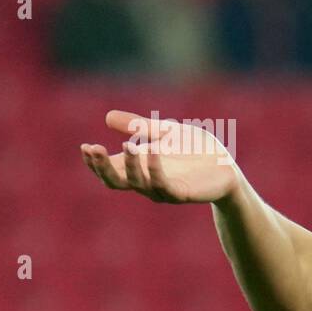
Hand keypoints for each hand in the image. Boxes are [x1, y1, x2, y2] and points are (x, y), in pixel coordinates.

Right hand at [79, 110, 239, 203]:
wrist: (226, 165)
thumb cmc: (194, 149)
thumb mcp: (165, 132)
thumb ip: (139, 126)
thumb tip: (107, 117)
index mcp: (138, 166)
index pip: (109, 169)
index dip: (94, 162)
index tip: (85, 146)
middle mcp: (146, 180)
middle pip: (115, 181)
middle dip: (102, 167)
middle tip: (93, 149)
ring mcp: (163, 189)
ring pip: (137, 183)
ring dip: (131, 166)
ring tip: (129, 145)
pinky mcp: (182, 193)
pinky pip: (163, 185)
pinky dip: (155, 169)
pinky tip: (153, 152)